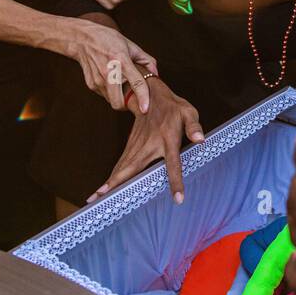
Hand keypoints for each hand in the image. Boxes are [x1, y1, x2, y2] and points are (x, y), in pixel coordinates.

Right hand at [68, 19, 157, 111]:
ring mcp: (98, 79)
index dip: (142, 97)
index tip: (146, 109)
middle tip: (132, 99)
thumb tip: (156, 74)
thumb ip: (147, 60)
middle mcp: (108, 72)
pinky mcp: (91, 84)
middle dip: (126, 106)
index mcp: (122, 61)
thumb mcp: (131, 45)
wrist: (82, 39)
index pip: (135, 83)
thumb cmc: (108, 40)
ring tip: (121, 85)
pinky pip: (104, 95)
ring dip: (118, 98)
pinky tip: (111, 81)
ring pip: (111, 101)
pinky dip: (110, 92)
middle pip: (118, 102)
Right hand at [89, 78, 202, 202]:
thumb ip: (194, 127)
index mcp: (168, 140)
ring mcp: (137, 146)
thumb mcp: (188, 113)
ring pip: (121, 168)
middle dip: (118, 184)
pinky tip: (102, 191)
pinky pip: (121, 165)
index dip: (176, 181)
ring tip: (94, 200)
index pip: (173, 164)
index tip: (178, 199)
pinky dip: (111, 178)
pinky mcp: (130, 147)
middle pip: (132, 168)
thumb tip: (201, 140)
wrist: (150, 94)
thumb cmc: (173, 107)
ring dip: (108, 183)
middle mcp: (149, 146)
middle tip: (101, 199)